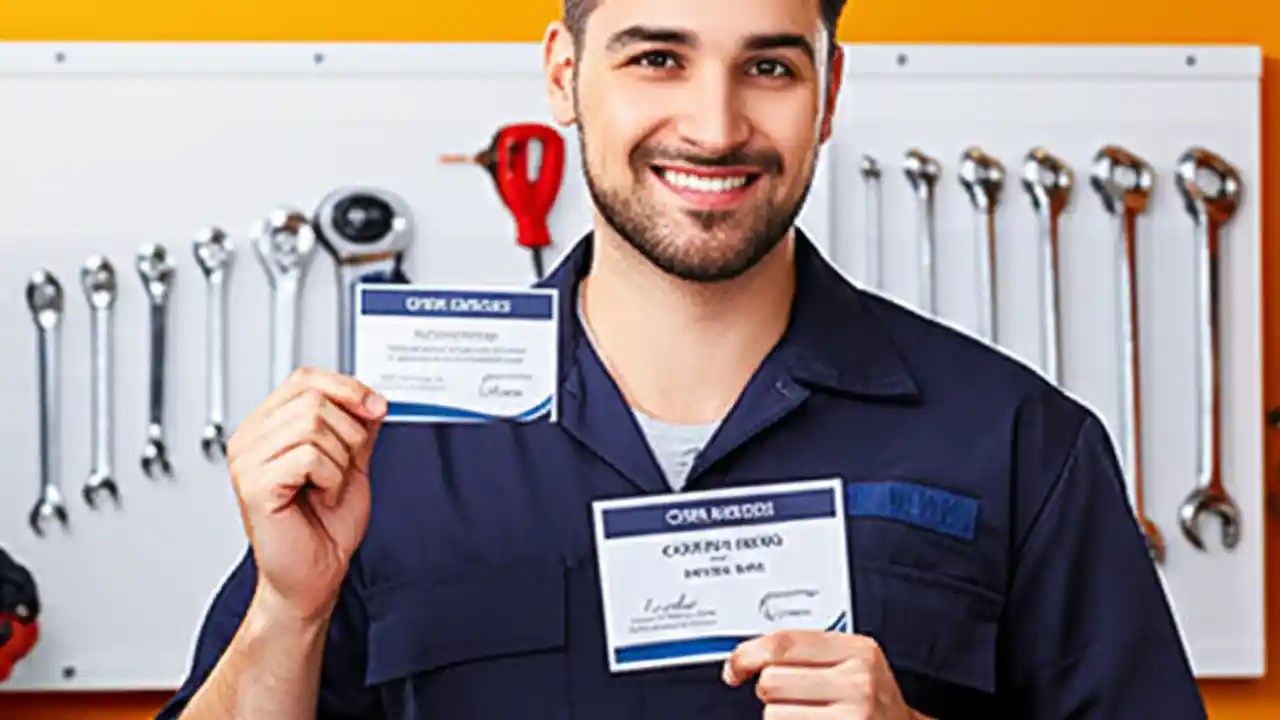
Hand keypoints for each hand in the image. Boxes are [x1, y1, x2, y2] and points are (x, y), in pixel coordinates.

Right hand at [226, 367, 387, 623]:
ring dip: (340, 461)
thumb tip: (369, 397)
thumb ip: (356, 426)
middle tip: (343, 470)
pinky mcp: (255, 484)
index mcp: (268, 427)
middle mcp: (250, 440)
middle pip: (314, 399)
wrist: (315, 575)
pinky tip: (321, 498)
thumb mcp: (351, 462)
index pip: (304, 379)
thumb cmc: (324, 527)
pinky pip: (309, 456)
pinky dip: (331, 478)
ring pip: (313, 424)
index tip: (376, 407)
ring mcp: (247, 461)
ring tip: (329, 488)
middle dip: (349, 434)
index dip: (346, 386)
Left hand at [723, 630, 927, 718]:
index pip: (783, 643)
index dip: (747, 655)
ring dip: (780, 716)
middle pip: (772, 680)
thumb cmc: (871, 700)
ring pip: (773, 713)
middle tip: (792, 698)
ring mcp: (853, 715)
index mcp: (858, 651)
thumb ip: (808, 652)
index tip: (735, 668)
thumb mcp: (852, 663)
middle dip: (771, 692)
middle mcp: (858, 682)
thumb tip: (744, 659)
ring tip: (807, 715)